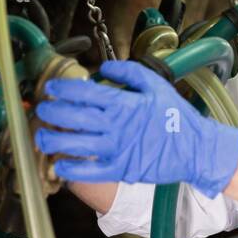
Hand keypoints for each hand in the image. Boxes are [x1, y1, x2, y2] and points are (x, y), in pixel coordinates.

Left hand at [33, 60, 237, 196]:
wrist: (196, 147)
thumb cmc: (177, 116)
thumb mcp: (157, 85)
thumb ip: (130, 72)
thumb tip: (104, 67)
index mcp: (124, 103)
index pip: (86, 92)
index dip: (64, 89)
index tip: (51, 88)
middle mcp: (117, 126)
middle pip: (75, 117)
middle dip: (52, 112)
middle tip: (42, 109)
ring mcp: (118, 149)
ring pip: (76, 144)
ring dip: (54, 140)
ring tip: (41, 137)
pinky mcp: (122, 170)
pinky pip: (91, 171)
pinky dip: (72, 169)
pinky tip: (60, 165)